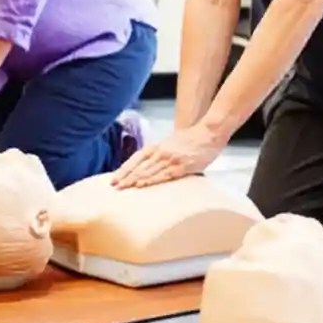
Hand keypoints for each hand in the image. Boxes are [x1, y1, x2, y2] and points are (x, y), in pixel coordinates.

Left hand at [110, 123, 225, 188]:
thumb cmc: (191, 140)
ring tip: (124, 188)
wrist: (209, 133)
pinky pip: (163, 175)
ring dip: (135, 180)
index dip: (124, 169)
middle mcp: (161, 152)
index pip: (135, 159)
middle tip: (114, 187)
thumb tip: (151, 170)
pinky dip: (152, 180)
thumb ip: (160, 155)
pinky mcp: (181, 166)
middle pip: (139, 166)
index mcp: (157, 146)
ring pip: (148, 171)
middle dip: (126, 177)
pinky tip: (143, 185)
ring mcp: (170, 159)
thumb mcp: (171, 145)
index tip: (113, 179)